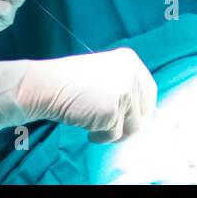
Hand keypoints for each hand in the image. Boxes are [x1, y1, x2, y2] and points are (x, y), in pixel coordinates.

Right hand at [0, 47, 157, 142]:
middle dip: (130, 124)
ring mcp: (124, 92)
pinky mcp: (112, 111)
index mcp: (130, 61)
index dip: (143, 109)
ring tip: (95, 127)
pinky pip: (114, 135)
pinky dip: (101, 136)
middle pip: (145, 111)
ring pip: (133, 126)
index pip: (149, 91)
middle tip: (111, 128)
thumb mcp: (104, 74)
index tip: (134, 120)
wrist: (47, 85)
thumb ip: (124, 87)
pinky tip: (87, 128)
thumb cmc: (71, 82)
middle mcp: (131, 74)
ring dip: (114, 132)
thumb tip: (141, 116)